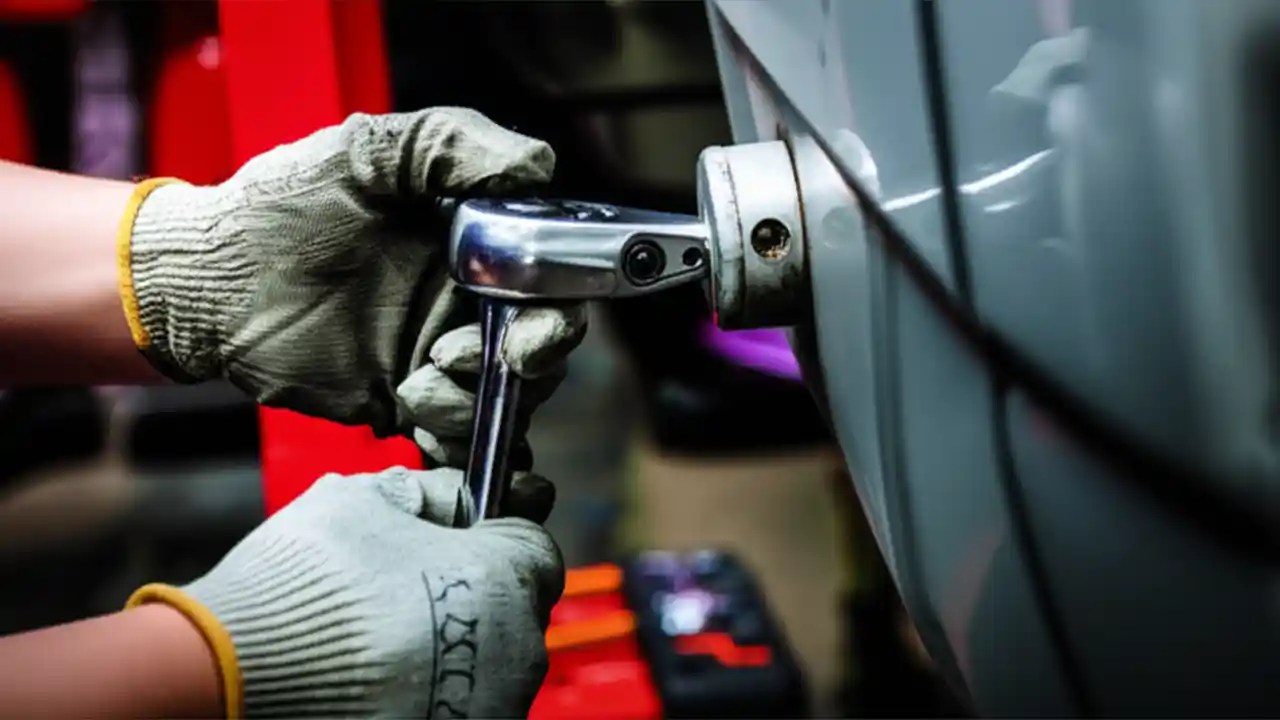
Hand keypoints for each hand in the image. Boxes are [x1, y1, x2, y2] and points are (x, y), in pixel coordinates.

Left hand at [122, 108, 586, 437]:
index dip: (558, 317)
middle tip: (453, 355)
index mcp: (477, 249)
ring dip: (472, 405)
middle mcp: (469, 305)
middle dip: (519, 367)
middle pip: (543, 353)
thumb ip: (453, 145)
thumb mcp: (369, 153)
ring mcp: (438, 358)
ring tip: (412, 384)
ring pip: (505, 404)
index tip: (526, 334)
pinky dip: (458, 444)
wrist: (212, 284)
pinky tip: (417, 417)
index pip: (555, 288)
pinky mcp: (404, 404)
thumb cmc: (283, 207)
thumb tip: (538, 165)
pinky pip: (459, 440)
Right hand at [129, 467, 562, 717]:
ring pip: (492, 662)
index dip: (496, 538)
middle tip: (413, 588)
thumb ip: (429, 491)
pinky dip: (435, 689)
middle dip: (476, 592)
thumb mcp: (367, 497)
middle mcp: (515, 649)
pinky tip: (381, 677)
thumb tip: (456, 496)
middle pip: (516, 609)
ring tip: (387, 637)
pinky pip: (462, 703)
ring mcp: (490, 706)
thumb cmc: (308, 577)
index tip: (461, 538)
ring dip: (456, 643)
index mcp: (504, 578)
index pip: (536, 550)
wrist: (236, 669)